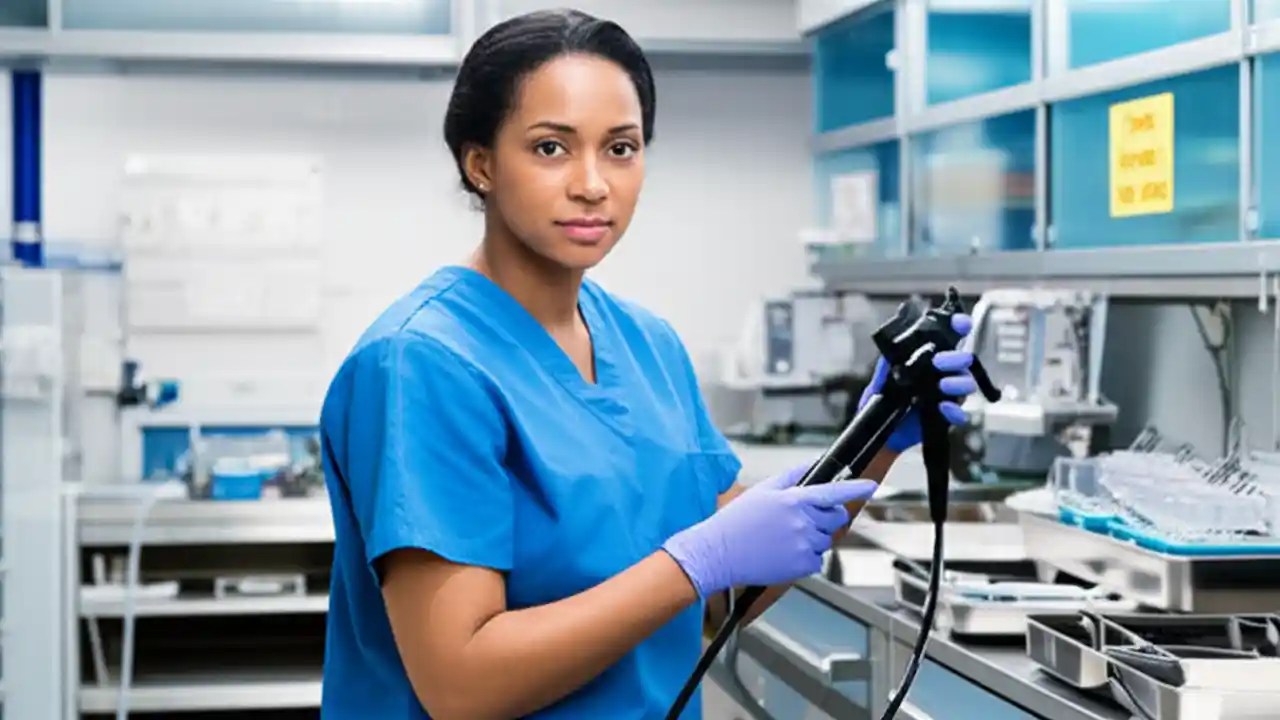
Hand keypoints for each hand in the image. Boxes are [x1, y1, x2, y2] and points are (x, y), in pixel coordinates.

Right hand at [661, 465, 877, 598]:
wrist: (718, 553)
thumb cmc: (736, 522)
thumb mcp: (762, 490)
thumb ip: (792, 477)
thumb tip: (813, 466)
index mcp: (793, 500)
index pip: (833, 492)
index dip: (856, 488)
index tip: (871, 486)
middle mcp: (802, 521)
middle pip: (835, 518)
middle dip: (826, 518)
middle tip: (802, 520)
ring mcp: (803, 545)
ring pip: (825, 541)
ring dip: (813, 539)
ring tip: (784, 539)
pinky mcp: (801, 566)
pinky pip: (816, 560)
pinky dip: (805, 558)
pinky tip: (782, 553)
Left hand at [858, 313, 977, 452]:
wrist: (882, 428)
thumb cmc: (884, 398)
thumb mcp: (881, 376)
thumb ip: (887, 363)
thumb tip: (893, 351)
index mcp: (930, 358)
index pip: (949, 339)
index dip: (959, 328)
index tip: (961, 324)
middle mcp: (943, 373)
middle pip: (961, 360)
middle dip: (955, 358)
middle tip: (940, 361)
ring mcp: (947, 394)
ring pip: (965, 384)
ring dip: (958, 382)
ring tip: (943, 384)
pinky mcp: (947, 416)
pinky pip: (959, 413)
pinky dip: (955, 410)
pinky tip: (944, 407)